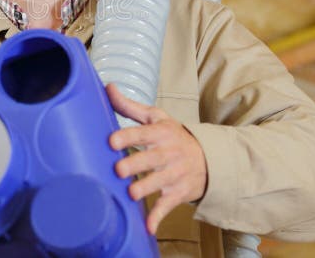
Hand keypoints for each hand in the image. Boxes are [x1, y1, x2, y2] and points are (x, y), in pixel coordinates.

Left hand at [106, 83, 207, 234]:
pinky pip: (167, 206)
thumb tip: (107, 87)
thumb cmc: (172, 136)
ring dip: (145, 188)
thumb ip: (129, 106)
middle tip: (118, 169)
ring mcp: (174, 174)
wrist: (208, 158)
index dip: (127, 136)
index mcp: (161, 133)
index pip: (143, 134)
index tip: (111, 141)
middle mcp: (168, 153)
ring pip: (159, 182)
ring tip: (131, 193)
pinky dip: (159, 217)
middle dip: (135, 164)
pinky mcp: (177, 193)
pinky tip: (148, 227)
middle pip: (150, 159)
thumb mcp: (155, 118)